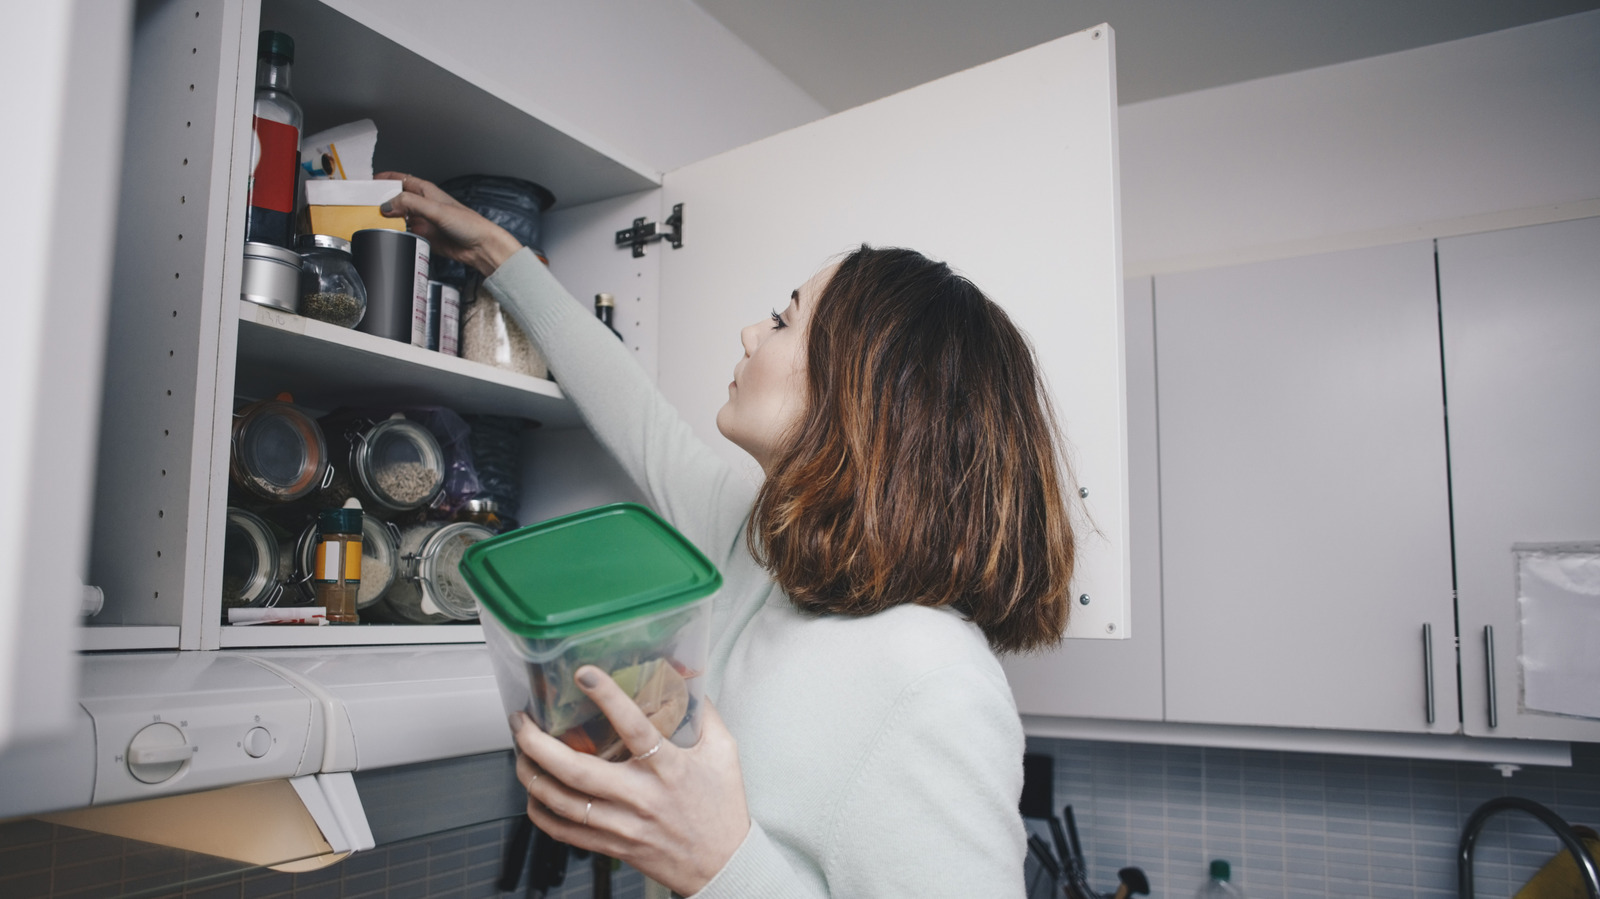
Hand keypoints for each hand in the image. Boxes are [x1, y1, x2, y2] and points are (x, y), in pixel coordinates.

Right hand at [374, 172, 522, 275]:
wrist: (480, 247)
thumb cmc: (468, 224)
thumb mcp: (436, 209)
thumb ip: (410, 204)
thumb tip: (387, 204)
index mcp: (427, 192)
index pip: (401, 180)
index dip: (385, 179)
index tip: (369, 183)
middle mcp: (424, 205)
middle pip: (396, 200)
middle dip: (382, 202)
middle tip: (366, 206)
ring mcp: (424, 221)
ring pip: (399, 218)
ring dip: (388, 220)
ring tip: (373, 222)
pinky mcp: (425, 237)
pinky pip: (405, 234)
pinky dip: (396, 235)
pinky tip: (389, 236)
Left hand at [512, 666, 750, 895]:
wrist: (722, 865)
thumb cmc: (723, 807)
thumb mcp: (724, 752)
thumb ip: (705, 713)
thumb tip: (687, 677)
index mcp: (669, 769)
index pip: (634, 728)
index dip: (608, 698)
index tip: (584, 674)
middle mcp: (641, 797)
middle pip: (577, 771)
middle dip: (539, 744)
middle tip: (521, 721)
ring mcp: (623, 826)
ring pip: (563, 802)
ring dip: (531, 775)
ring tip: (520, 751)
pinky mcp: (613, 846)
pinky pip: (565, 831)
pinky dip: (541, 812)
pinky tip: (533, 793)